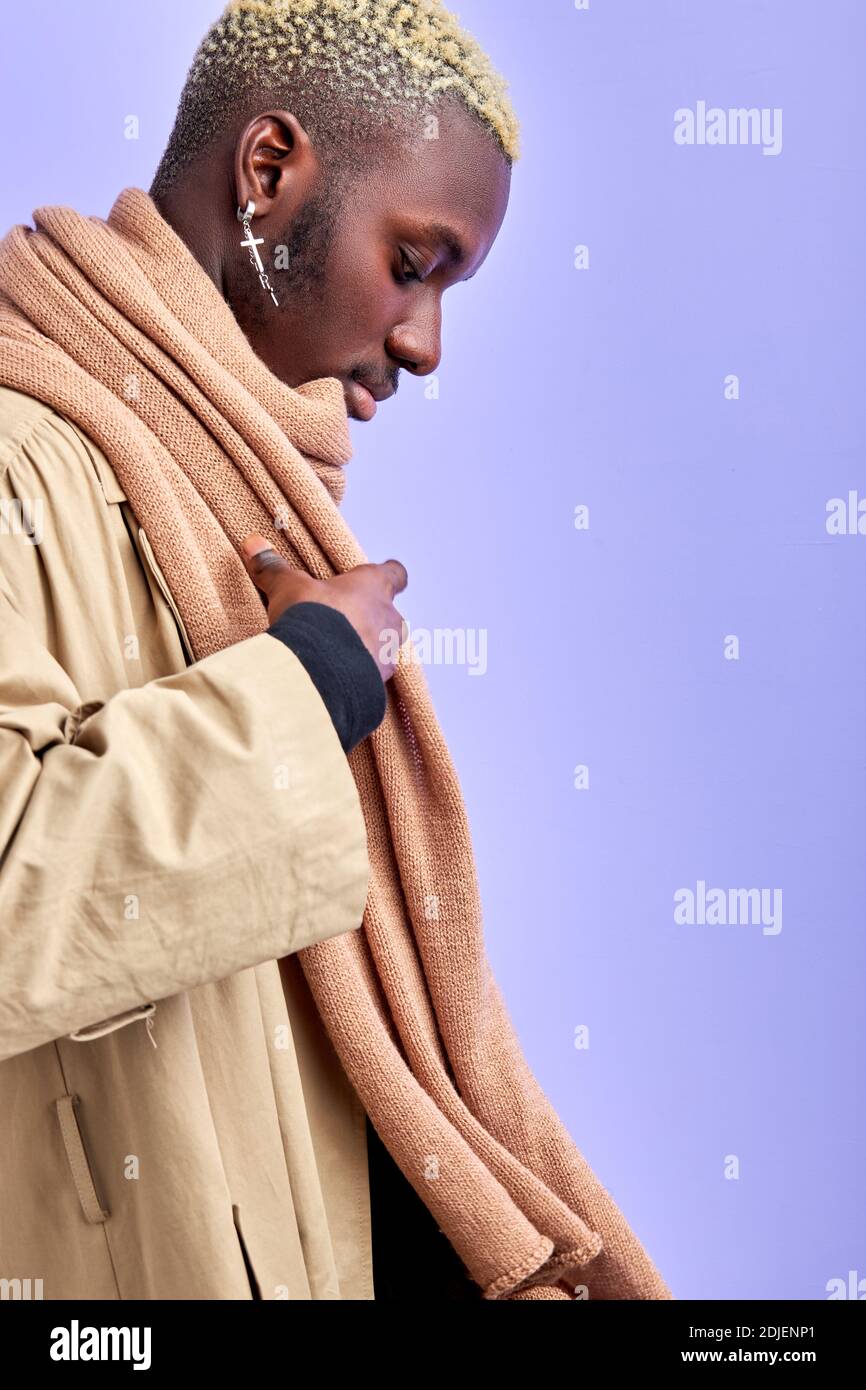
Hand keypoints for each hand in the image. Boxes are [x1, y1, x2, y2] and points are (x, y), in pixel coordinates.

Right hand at [241, 534, 408, 683]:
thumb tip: (253, 543)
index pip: (394, 574)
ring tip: (335, 652)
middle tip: (343, 620)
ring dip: (364, 647)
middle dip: (368, 617)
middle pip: (388, 613)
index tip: (379, 577)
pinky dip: (357, 675)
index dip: (387, 575)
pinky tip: (336, 678)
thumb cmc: (315, 619)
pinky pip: (371, 676)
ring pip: (382, 646)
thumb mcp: (288, 588)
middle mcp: (388, 619)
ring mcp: (386, 653)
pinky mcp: (378, 682)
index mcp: (373, 586)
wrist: (320, 672)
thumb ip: (274, 569)